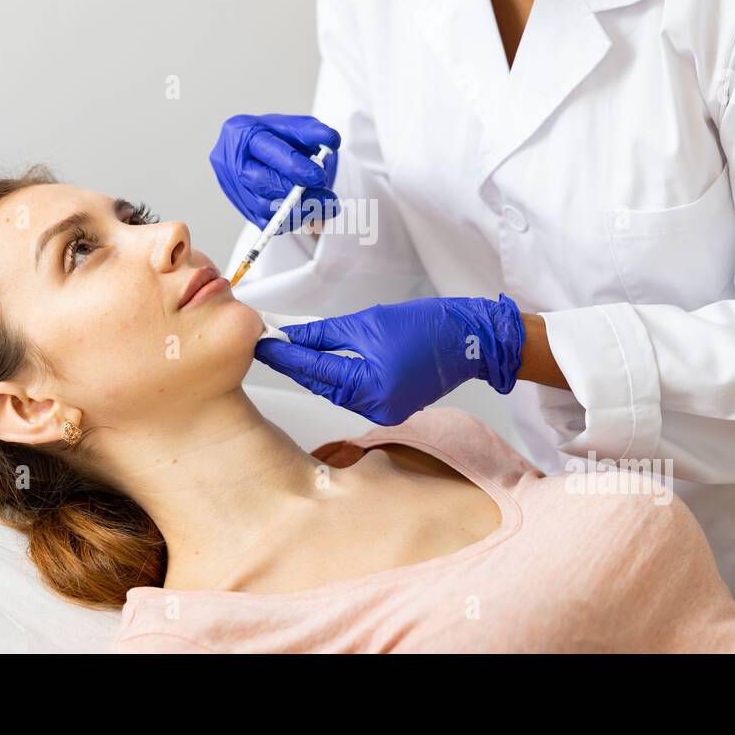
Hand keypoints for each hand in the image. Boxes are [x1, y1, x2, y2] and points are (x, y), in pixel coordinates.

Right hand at [209, 114, 341, 230]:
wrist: (272, 154)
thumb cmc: (283, 138)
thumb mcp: (300, 128)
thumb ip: (315, 132)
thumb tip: (331, 140)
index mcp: (241, 130)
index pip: (266, 150)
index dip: (294, 166)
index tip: (319, 177)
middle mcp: (229, 159)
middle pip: (259, 181)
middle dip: (296, 192)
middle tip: (328, 199)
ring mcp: (232, 186)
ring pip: (262, 206)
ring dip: (298, 211)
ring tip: (326, 206)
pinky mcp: (241, 206)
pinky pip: (264, 222)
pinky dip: (290, 220)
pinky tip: (310, 212)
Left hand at [254, 295, 524, 425]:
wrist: (470, 338)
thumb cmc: (427, 325)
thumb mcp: (369, 322)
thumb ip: (326, 333)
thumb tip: (293, 335)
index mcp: (369, 385)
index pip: (313, 369)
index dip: (285, 354)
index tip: (264, 343)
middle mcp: (376, 406)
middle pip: (321, 384)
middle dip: (296, 364)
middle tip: (270, 345)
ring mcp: (385, 411)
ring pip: (335, 391)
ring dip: (315, 372)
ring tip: (290, 351)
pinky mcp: (392, 409)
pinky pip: (354, 394)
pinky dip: (337, 379)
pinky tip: (321, 364)